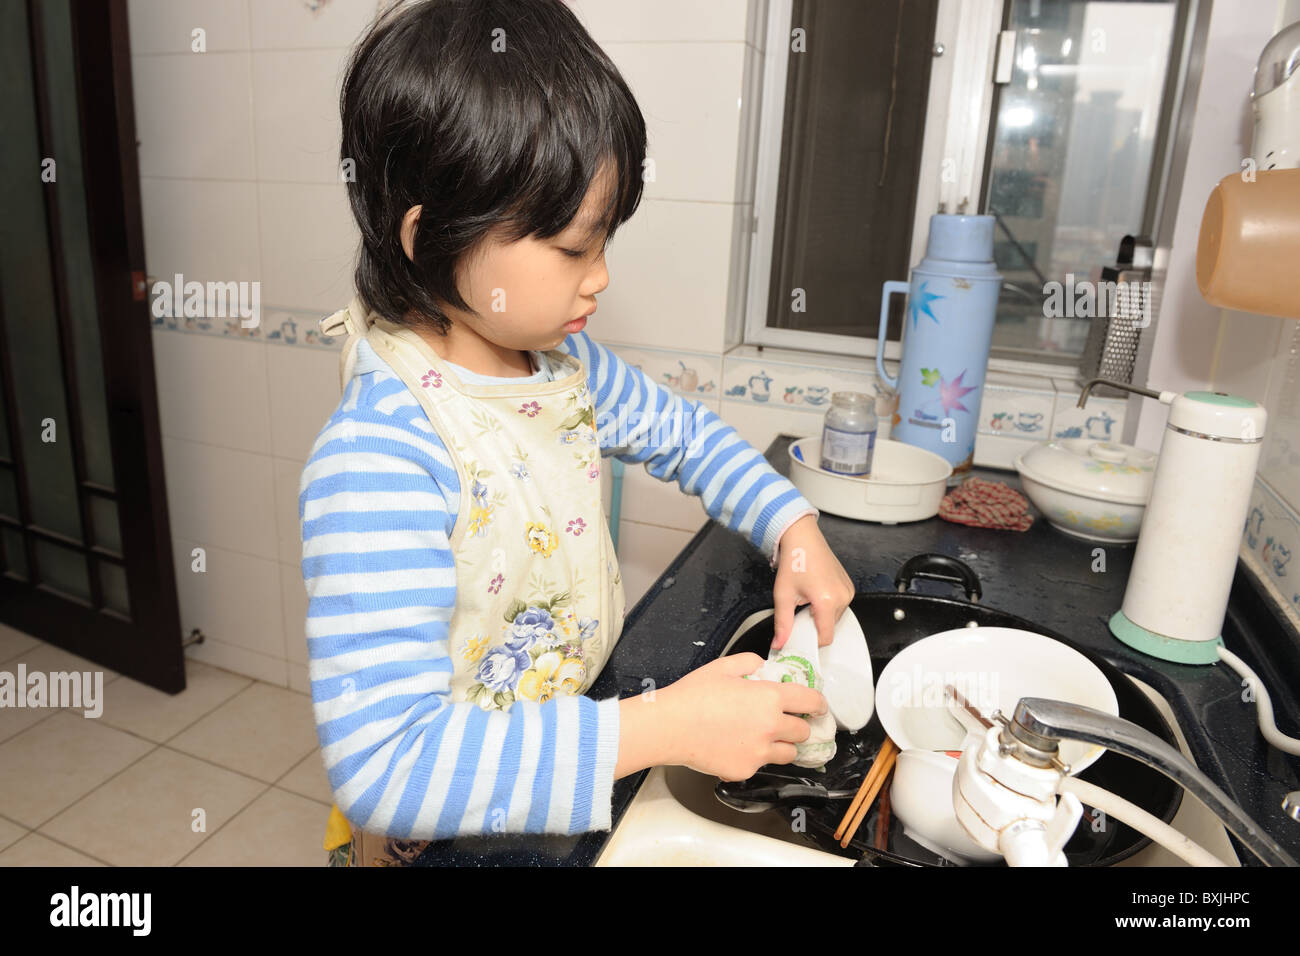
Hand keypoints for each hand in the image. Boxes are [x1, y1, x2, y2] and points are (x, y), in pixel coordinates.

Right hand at [622, 654, 826, 780]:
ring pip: (789, 753)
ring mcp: (759, 752)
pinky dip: (755, 758)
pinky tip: (737, 747)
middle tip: (785, 721)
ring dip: (783, 745)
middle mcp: (770, 726)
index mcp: (768, 697)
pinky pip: (761, 766)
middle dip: (798, 725)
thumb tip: (762, 667)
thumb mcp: (723, 666)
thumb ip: (750, 662)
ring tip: (764, 738)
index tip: (818, 706)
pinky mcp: (746, 770)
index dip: (818, 704)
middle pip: (803, 731)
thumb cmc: (692, 696)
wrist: (669, 726)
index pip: (810, 701)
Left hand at [771, 514, 854, 649]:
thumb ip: (782, 623)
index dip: (811, 640)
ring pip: (835, 618)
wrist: (803, 538)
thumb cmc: (795, 561)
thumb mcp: (783, 595)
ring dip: (821, 615)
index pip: (825, 637)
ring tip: (808, 598)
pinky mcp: (849, 586)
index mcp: (827, 601)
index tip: (799, 635)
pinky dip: (828, 605)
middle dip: (814, 624)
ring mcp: (848, 591)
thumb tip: (779, 644)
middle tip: (800, 610)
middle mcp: (842, 597)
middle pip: (829, 628)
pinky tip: (816, 592)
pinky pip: (839, 606)